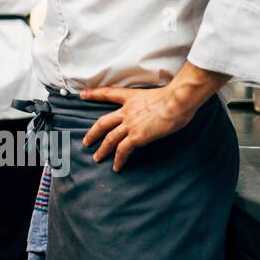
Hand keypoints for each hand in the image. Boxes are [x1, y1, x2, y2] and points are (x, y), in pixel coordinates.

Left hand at [79, 85, 197, 171]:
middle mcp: (127, 111)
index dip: (94, 94)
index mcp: (131, 98)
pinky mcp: (137, 136)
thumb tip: (159, 109)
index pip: (108, 93)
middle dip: (93, 133)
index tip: (83, 95)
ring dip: (102, 150)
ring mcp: (130, 124)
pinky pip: (123, 150)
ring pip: (109, 138)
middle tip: (86, 141)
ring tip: (97, 158)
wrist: (177, 102)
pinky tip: (116, 166)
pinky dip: (118, 159)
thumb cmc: (176, 97)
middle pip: (103, 122)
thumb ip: (152, 103)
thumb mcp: (159, 95)